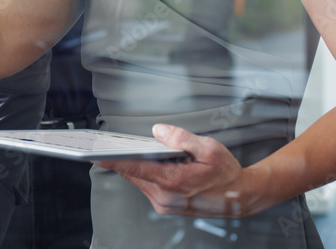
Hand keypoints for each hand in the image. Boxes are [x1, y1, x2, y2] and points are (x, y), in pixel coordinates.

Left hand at [97, 124, 249, 217]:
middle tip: (111, 142)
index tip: (96, 153)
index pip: (134, 168)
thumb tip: (158, 131)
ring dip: (135, 165)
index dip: (112, 159)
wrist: (239, 198)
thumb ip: (181, 138)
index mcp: (172, 181)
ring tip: (131, 147)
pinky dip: (144, 172)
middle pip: (133, 173)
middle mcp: (164, 196)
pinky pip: (147, 185)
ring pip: (139, 179)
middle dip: (123, 157)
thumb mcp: (208, 148)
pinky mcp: (166, 205)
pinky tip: (149, 160)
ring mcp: (164, 203)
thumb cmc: (226, 173)